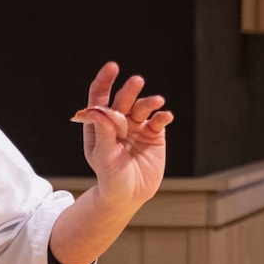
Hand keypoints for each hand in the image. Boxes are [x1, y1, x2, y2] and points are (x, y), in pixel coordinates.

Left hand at [70, 61, 171, 214]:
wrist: (130, 195)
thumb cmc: (110, 177)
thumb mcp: (103, 157)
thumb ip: (103, 134)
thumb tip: (97, 111)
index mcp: (100, 124)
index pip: (99, 96)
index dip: (105, 80)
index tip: (112, 67)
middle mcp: (118, 121)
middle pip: (124, 99)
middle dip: (130, 90)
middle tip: (137, 81)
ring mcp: (137, 126)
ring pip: (143, 107)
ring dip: (149, 101)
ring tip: (156, 101)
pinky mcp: (154, 135)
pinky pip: (159, 121)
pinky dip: (163, 116)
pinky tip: (165, 115)